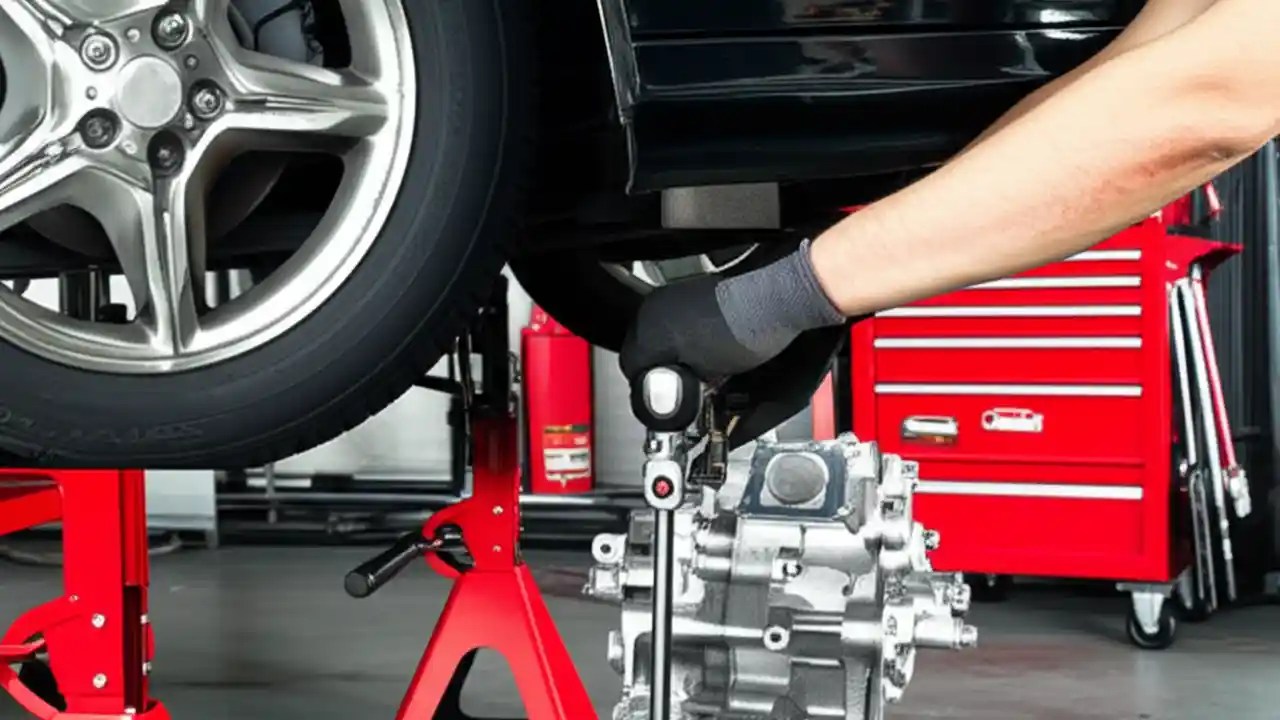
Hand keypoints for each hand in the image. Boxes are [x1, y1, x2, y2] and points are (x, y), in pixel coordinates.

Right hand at [619, 240, 845, 382]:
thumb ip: (678, 387)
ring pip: (660, 336)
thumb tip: (671, 398)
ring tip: (701, 369)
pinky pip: (677, 322)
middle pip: (643, 350)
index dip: (649, 388)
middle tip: (683, 388)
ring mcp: (673, 296)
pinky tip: (710, 350)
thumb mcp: (706, 376)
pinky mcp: (692, 291)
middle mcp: (656, 307)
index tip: (665, 400)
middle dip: (661, 370)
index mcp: (650, 328)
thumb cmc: (747, 329)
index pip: (632, 368)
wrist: (776, 300)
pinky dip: (687, 339)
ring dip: (675, 354)